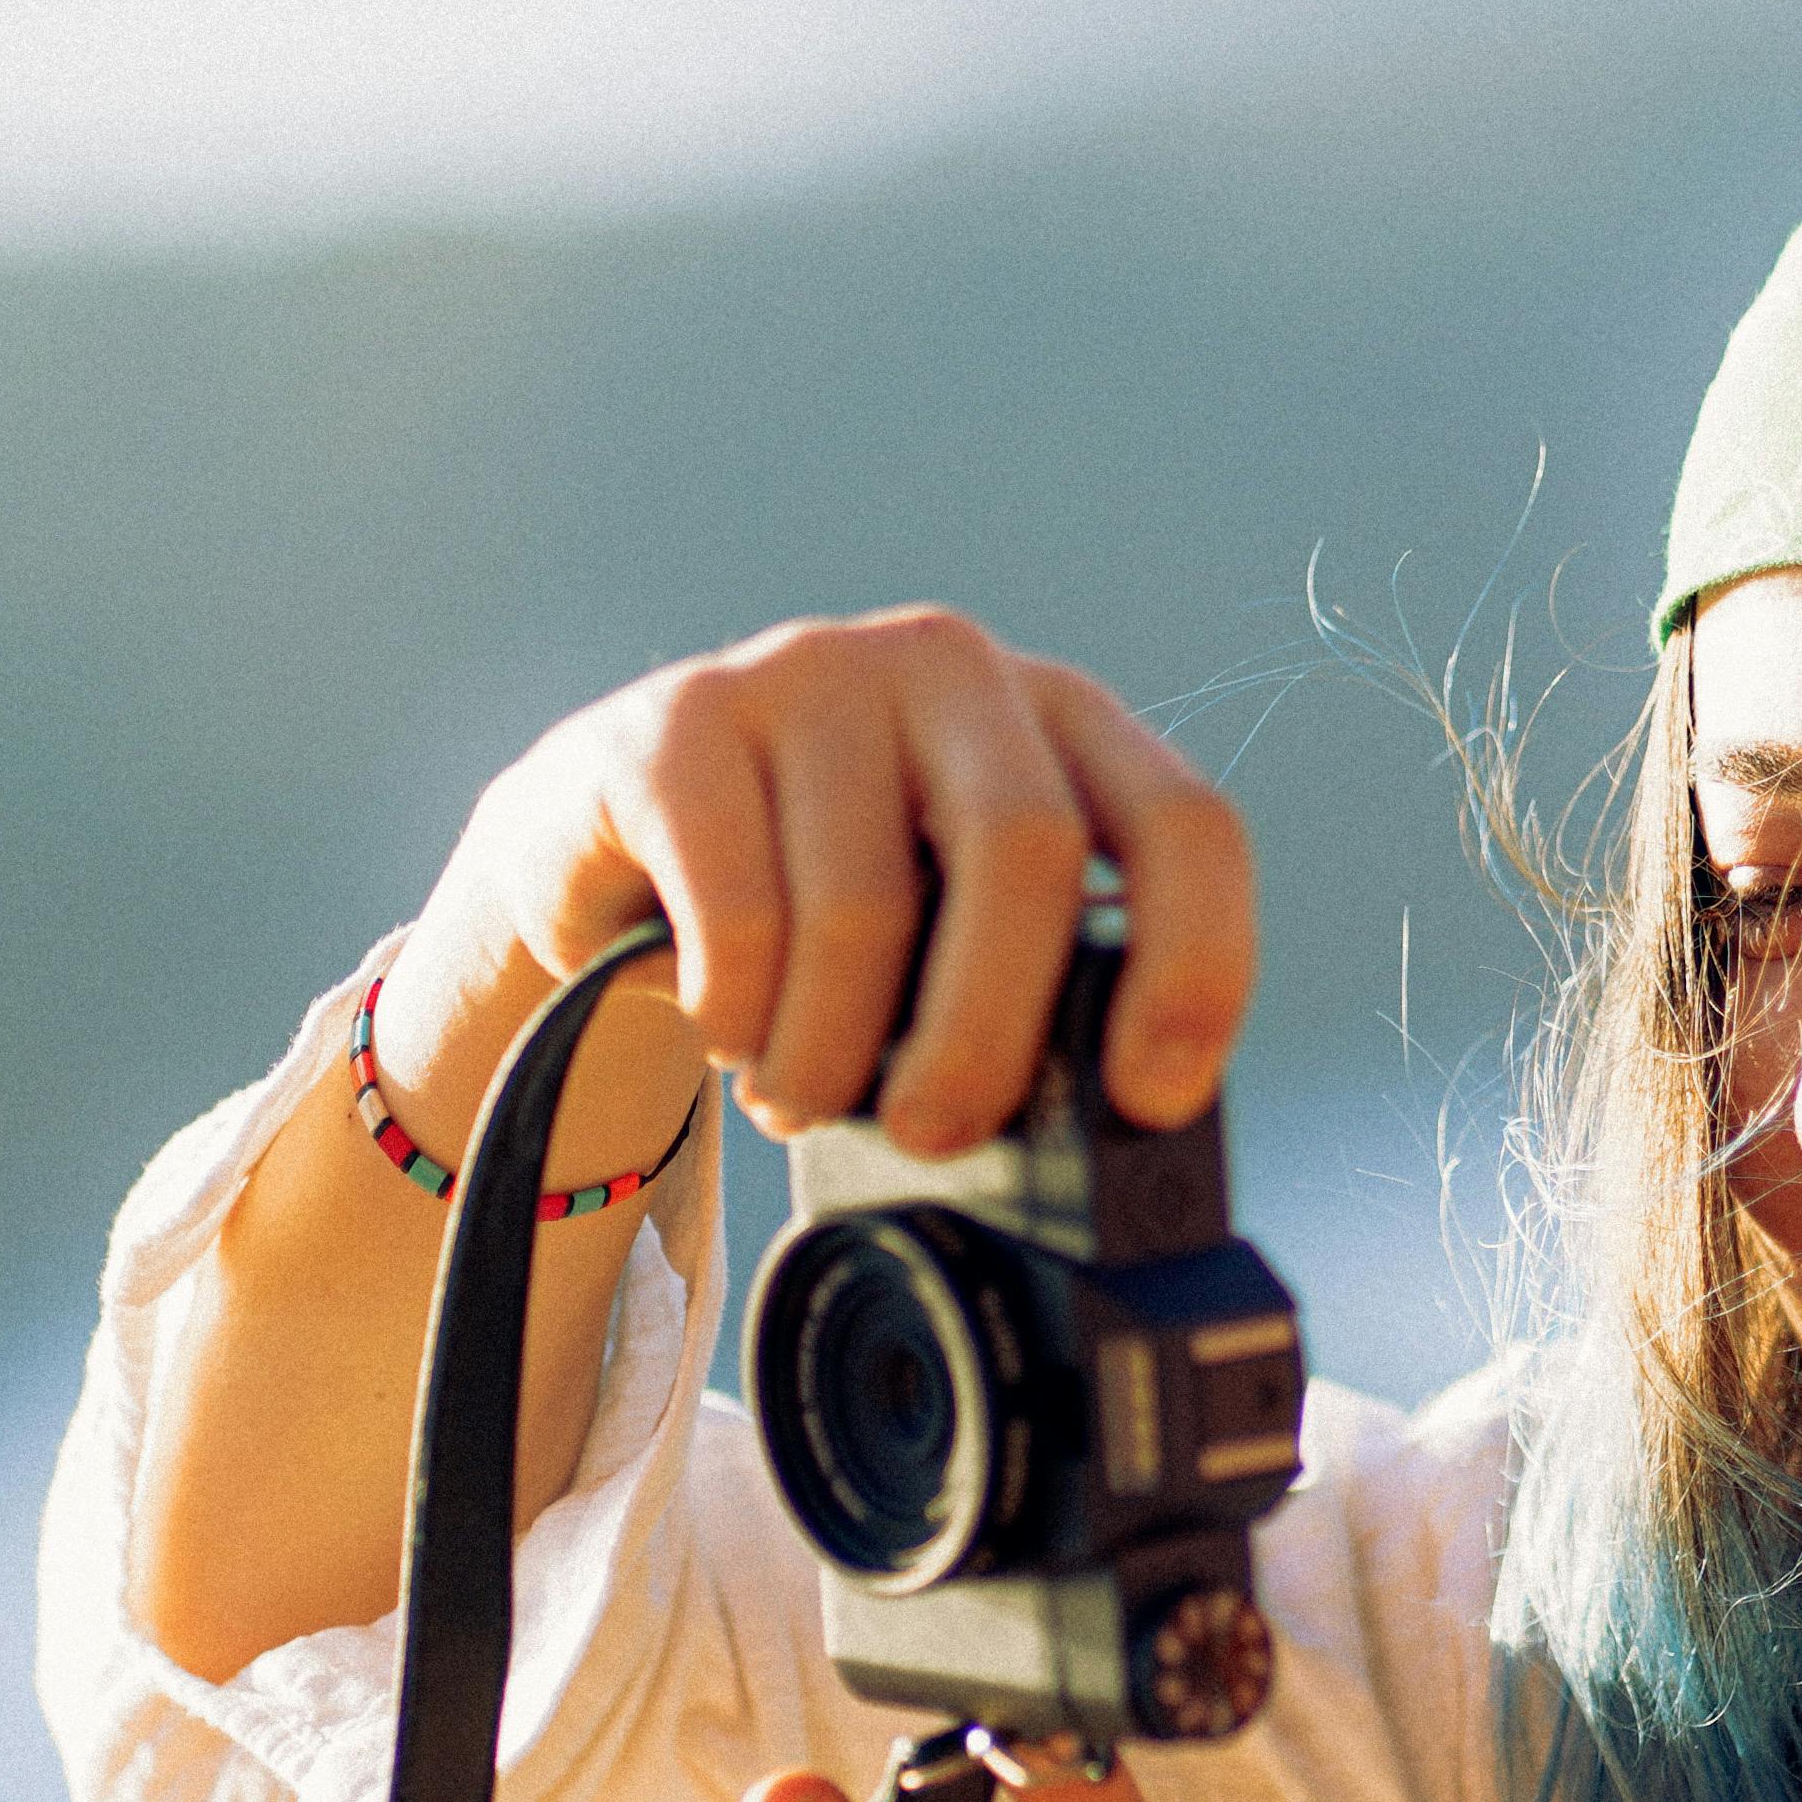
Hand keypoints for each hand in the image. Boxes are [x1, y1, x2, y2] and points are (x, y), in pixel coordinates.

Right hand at [413, 606, 1253, 1155]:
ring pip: (865, 906)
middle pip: (1027, 852)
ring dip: (830, 1056)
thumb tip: (1103, 1125)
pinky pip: (737, 914)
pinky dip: (737, 1019)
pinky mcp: (679, 720)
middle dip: (986, 1034)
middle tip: (934, 1135)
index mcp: (1059, 720)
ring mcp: (812, 671)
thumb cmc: (816, 919)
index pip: (1183, 821)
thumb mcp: (948, 937)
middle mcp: (949, 665)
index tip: (1148, 1100)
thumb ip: (1033, 989)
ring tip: (800, 1095)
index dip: (1193, 967)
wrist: (608, 857)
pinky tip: (726, 1030)